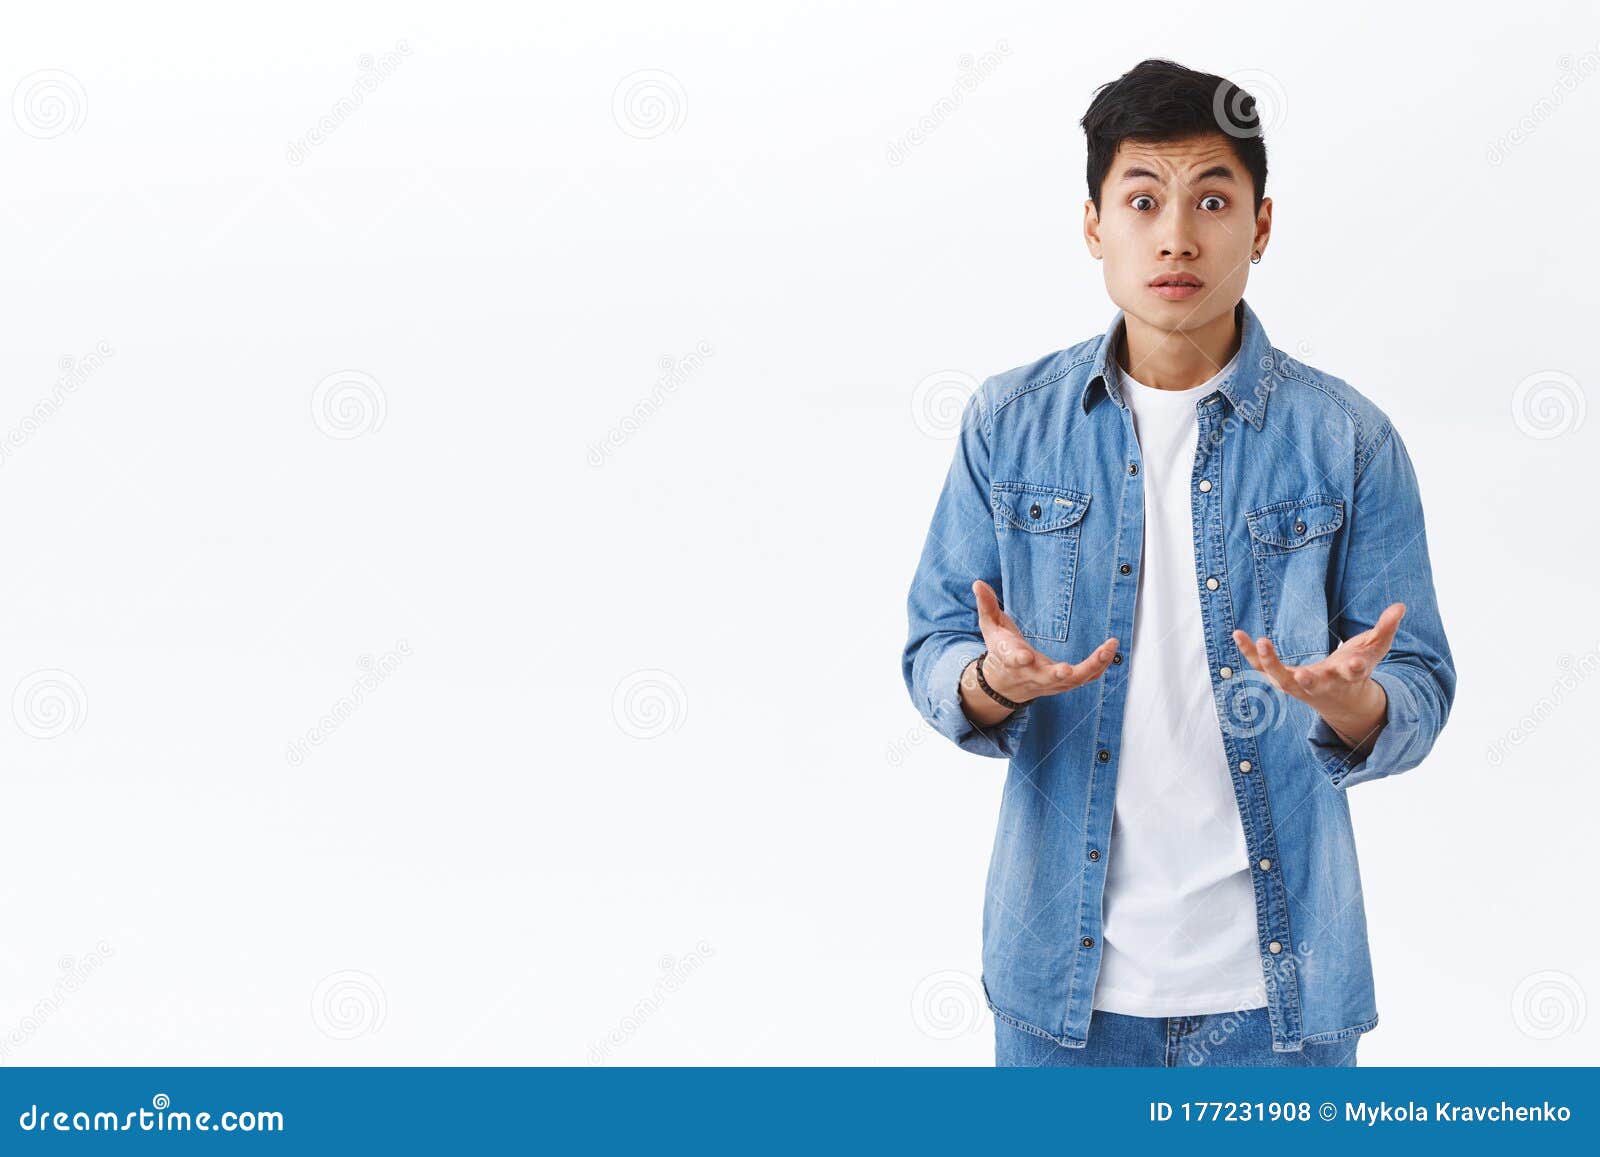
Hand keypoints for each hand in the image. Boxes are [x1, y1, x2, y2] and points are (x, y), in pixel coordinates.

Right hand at [966, 580, 1118, 708]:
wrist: (1006, 682)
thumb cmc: (1000, 650)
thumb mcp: (989, 627)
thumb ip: (986, 605)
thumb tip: (978, 583)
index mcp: (1011, 659)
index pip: (1013, 660)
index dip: (1018, 658)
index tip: (1024, 656)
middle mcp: (1032, 674)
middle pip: (1046, 678)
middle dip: (1057, 675)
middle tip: (1067, 670)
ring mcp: (1050, 681)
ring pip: (1074, 680)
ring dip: (1093, 666)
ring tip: (1109, 647)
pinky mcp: (1064, 682)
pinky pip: (1086, 678)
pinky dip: (1099, 666)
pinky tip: (1110, 651)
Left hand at [1231, 602, 1404, 753]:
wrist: (1340, 702)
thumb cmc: (1356, 670)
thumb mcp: (1374, 650)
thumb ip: (1385, 628)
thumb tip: (1401, 606)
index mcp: (1347, 676)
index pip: (1354, 673)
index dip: (1354, 668)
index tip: (1354, 664)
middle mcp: (1322, 684)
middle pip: (1314, 684)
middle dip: (1309, 681)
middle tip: (1303, 676)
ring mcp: (1299, 685)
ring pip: (1281, 679)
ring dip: (1270, 663)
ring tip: (1262, 641)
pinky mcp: (1281, 680)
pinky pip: (1261, 668)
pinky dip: (1250, 653)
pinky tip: (1238, 633)